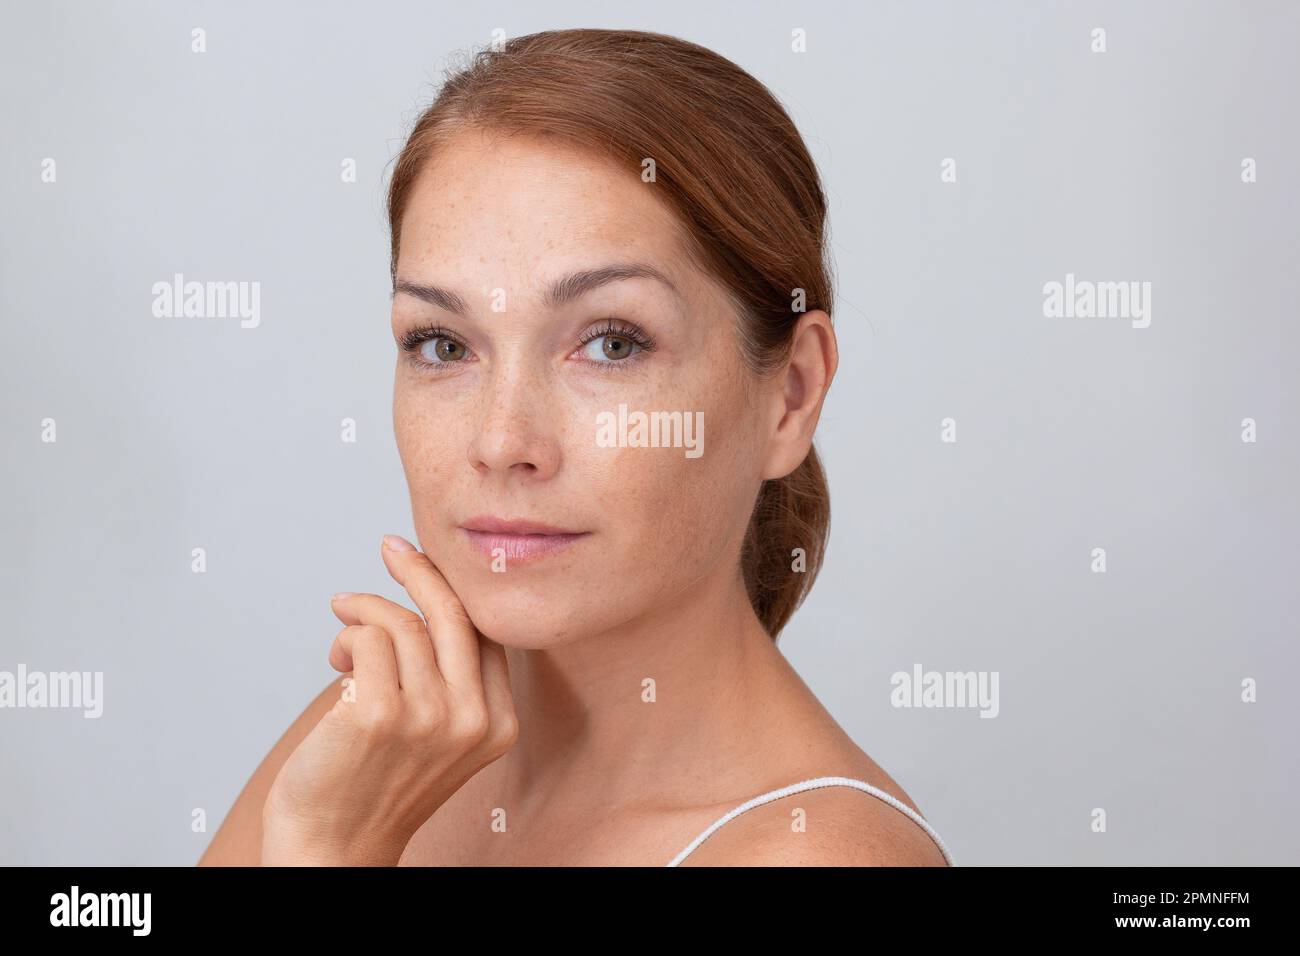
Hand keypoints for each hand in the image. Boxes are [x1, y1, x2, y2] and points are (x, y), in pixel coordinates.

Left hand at [262, 534, 517, 865]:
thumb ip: (451, 676)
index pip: (487, 631)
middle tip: (390, 549)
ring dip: (362, 617)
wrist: (333, 845)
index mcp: (498, 723)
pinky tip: (337, 663)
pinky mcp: (378, 713)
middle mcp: (473, 720)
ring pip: (400, 622)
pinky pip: (365, 637)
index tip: (425, 559)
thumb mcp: (440, 732)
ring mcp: (428, 717)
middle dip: (418, 569)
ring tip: (342, 644)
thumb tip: (432, 591)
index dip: (456, 589)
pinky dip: (345, 638)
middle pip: (454, 613)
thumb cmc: (376, 781)